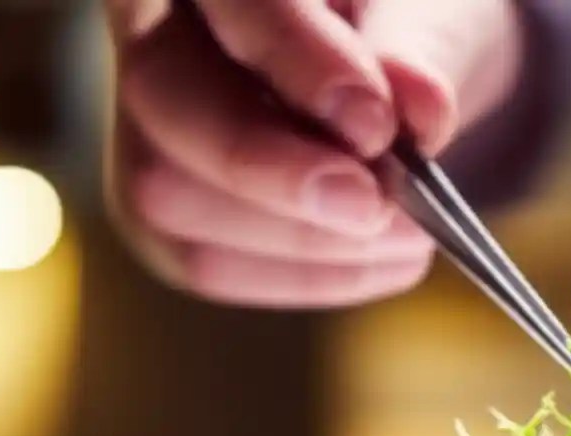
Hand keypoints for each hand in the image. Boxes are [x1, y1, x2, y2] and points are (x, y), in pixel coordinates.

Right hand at [104, 0, 521, 307]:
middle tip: (378, 206)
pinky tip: (385, 259)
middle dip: (272, 168)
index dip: (293, 57)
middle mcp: (150, 28)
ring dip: (304, 237)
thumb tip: (419, 111)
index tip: (374, 124)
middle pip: (160, 96)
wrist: (392, 88)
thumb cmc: (400, 33)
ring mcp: (141, 130)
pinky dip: (309, 275)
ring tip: (411, 233)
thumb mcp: (430, 18)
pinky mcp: (163, 216)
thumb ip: (418, 53)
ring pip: (170, 195)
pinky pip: (208, 263)